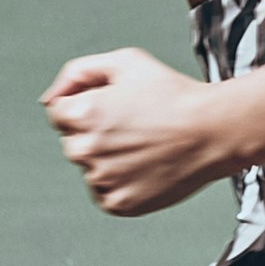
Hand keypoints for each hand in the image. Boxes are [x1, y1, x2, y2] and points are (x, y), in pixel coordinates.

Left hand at [43, 48, 246, 217]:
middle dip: (94, 133)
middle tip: (135, 126)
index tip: (115, 108)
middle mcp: (85, 149)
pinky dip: (121, 183)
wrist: (214, 131)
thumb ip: (79, 72)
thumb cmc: (174, 93)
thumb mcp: (127, 61)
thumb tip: (50, 97)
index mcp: (82, 113)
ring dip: (108, 159)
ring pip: (90, 168)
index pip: (58, 112)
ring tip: (145, 146)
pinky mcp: (119, 204)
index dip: (87, 105)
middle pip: (72, 141)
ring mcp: (102, 180)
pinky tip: (146, 166)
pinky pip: (105, 193)